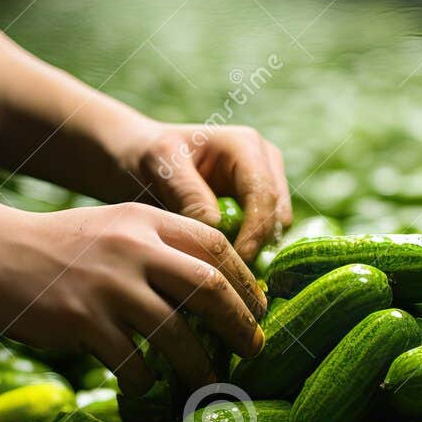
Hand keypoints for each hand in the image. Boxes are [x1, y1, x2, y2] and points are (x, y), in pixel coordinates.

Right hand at [0, 202, 266, 394]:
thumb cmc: (63, 247)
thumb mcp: (117, 227)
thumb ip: (160, 246)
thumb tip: (217, 288)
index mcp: (146, 221)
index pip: (216, 245)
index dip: (246, 281)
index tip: (259, 310)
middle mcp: (133, 248)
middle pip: (209, 287)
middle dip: (241, 325)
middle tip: (255, 350)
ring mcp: (108, 285)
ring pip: (177, 333)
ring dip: (201, 366)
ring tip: (210, 384)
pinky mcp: (83, 320)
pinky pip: (132, 361)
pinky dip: (147, 381)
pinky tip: (147, 387)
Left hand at [116, 119, 292, 262]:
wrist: (144, 158)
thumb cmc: (152, 157)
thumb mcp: (162, 166)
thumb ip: (188, 193)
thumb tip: (217, 226)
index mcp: (247, 146)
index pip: (263, 194)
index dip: (255, 231)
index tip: (237, 261)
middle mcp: (266, 163)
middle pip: (277, 214)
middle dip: (259, 244)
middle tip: (231, 274)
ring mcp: (268, 184)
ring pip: (277, 228)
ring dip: (257, 251)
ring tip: (227, 271)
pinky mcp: (261, 205)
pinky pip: (266, 235)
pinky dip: (251, 251)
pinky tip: (227, 265)